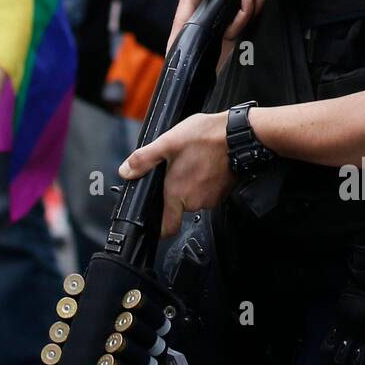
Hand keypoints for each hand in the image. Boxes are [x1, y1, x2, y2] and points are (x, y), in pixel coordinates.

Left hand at [119, 111, 232, 236]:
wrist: (239, 135)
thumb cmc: (205, 138)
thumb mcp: (167, 142)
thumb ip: (144, 160)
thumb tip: (126, 172)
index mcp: (178, 194)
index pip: (167, 228)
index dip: (160, 229)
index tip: (156, 222)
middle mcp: (195, 201)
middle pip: (180, 206)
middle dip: (177, 191)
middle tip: (177, 169)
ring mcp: (212, 198)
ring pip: (195, 197)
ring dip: (192, 184)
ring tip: (193, 162)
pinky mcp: (223, 192)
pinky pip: (209, 191)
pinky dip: (206, 181)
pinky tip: (206, 164)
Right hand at [167, 0, 263, 55]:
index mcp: (192, 2)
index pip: (182, 27)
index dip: (177, 42)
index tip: (177, 54)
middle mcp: (206, 16)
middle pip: (214, 34)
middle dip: (234, 22)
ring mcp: (224, 22)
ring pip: (235, 30)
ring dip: (248, 11)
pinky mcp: (241, 23)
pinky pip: (247, 25)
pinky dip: (255, 11)